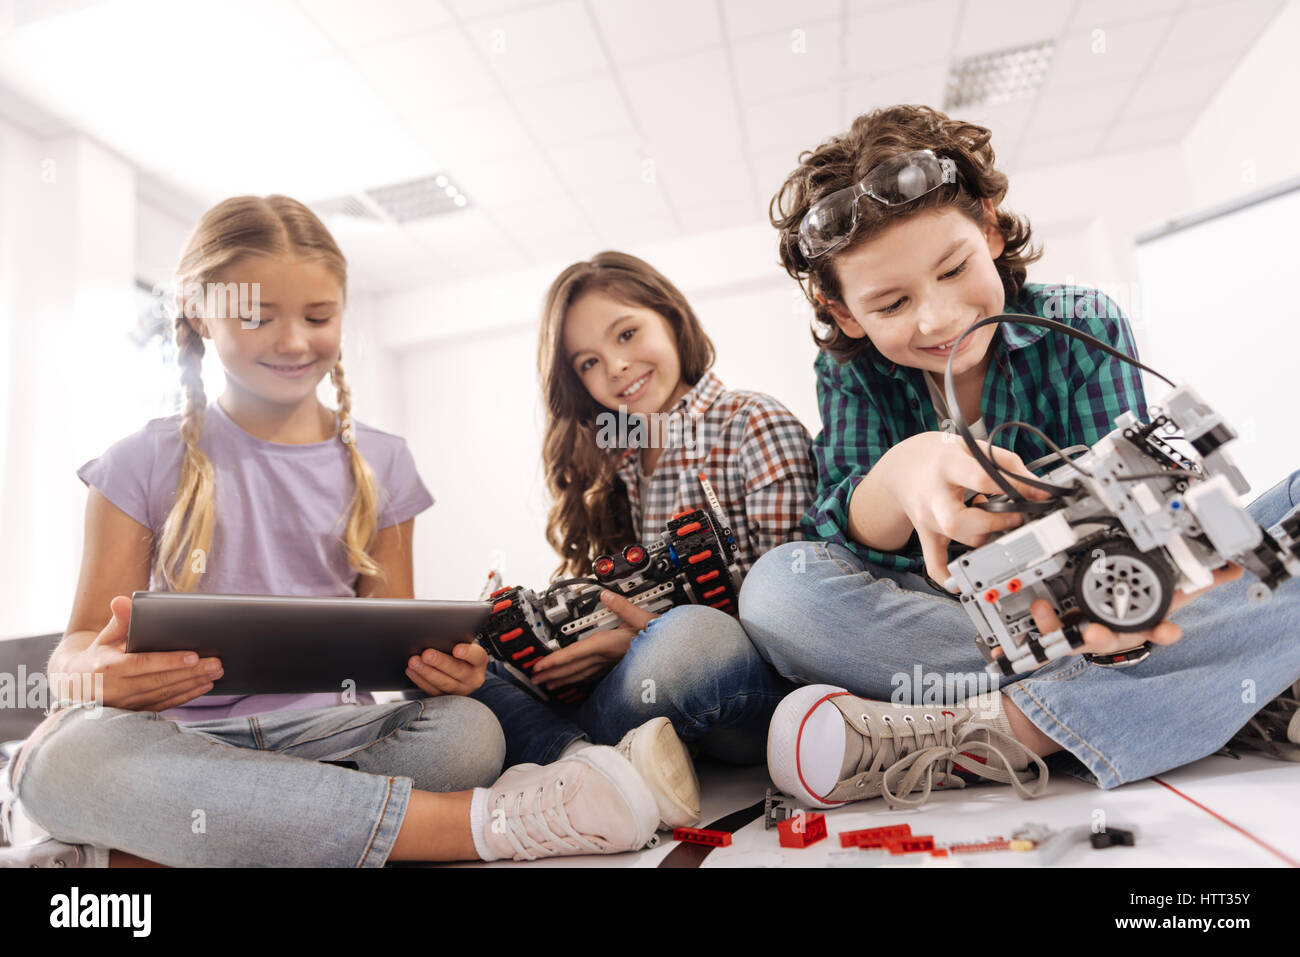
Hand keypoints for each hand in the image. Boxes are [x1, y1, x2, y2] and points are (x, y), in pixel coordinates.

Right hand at [55, 596, 223, 711]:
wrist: (76, 686)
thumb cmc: (97, 655)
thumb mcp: (104, 637)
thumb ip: (118, 621)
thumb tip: (121, 600)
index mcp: (107, 667)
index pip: (142, 664)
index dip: (168, 661)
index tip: (193, 655)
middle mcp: (116, 689)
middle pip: (159, 681)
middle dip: (191, 673)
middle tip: (216, 664)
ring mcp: (125, 704)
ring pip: (164, 695)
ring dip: (192, 684)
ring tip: (215, 673)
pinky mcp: (134, 712)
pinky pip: (164, 705)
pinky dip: (186, 696)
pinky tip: (204, 687)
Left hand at [406, 642, 487, 696]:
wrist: (458, 667)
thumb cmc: (458, 649)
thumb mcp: (462, 642)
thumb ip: (455, 640)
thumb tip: (438, 634)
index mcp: (479, 661)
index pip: (477, 656)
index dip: (467, 653)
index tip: (457, 649)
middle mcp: (473, 678)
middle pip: (458, 671)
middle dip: (440, 662)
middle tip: (426, 654)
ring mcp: (460, 690)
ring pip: (444, 684)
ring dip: (427, 672)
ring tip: (414, 662)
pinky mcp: (446, 697)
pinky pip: (432, 691)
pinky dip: (420, 680)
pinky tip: (411, 671)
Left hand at [530, 590, 656, 690]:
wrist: (675, 657)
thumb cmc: (662, 640)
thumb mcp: (645, 619)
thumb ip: (624, 607)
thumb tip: (607, 594)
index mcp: (608, 645)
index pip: (574, 655)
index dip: (554, 662)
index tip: (538, 667)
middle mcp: (606, 658)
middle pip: (573, 669)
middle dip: (551, 674)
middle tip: (533, 679)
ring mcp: (610, 666)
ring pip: (580, 675)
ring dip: (562, 680)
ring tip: (547, 685)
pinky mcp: (615, 668)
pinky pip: (591, 676)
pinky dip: (578, 679)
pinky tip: (573, 683)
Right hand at [882, 432, 1054, 585]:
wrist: (903, 466)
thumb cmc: (940, 455)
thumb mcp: (971, 446)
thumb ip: (1006, 463)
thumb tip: (1038, 487)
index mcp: (947, 466)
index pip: (981, 478)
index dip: (1014, 487)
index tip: (1039, 493)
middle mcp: (933, 495)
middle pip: (958, 521)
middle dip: (994, 523)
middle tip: (1016, 517)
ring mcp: (928, 519)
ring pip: (958, 539)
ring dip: (985, 536)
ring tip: (991, 519)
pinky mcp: (927, 535)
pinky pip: (934, 563)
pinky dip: (948, 577)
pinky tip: (963, 582)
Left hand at [1027, 563, 1243, 656]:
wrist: (1103, 626)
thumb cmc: (1135, 612)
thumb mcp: (1168, 596)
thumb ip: (1199, 581)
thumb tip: (1233, 568)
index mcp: (1139, 627)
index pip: (1156, 632)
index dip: (1162, 633)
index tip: (1167, 631)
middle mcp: (1112, 634)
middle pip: (1110, 640)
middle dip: (1104, 637)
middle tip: (1097, 633)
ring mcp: (1084, 634)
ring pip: (1073, 639)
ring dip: (1062, 629)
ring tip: (1049, 613)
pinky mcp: (1061, 630)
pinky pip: (1048, 630)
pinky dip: (1042, 619)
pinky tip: (1038, 606)